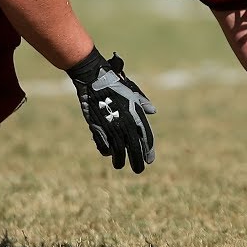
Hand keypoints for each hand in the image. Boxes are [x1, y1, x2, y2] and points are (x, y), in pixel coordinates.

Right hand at [65, 48, 155, 172]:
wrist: (93, 77)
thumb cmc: (113, 82)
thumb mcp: (131, 91)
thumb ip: (142, 102)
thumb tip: (153, 111)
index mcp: (136, 113)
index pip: (145, 136)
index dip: (148, 150)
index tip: (150, 160)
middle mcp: (125, 122)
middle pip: (134, 147)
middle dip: (137, 161)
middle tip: (139, 170)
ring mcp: (111, 125)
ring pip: (119, 150)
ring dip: (120, 160)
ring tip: (120, 165)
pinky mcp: (97, 126)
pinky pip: (104, 144)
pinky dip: (106, 150)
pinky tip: (108, 153)